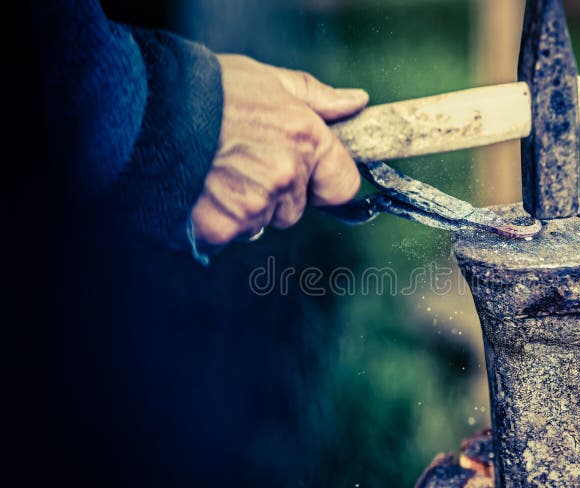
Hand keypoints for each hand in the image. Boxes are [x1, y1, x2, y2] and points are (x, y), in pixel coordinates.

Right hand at [191, 54, 368, 244]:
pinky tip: (198, 192)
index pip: (342, 185)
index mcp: (305, 138)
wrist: (145, 106)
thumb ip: (317, 99)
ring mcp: (253, 204)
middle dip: (274, 193)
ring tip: (214, 173)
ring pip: (260, 222)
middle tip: (238, 162)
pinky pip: (228, 236)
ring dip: (241, 207)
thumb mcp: (268, 80)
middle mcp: (285, 175)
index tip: (303, 175)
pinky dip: (213, 222)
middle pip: (295, 208)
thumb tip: (356, 105)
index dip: (323, 182)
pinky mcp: (220, 227)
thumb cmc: (207, 89)